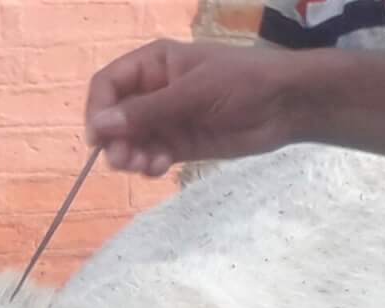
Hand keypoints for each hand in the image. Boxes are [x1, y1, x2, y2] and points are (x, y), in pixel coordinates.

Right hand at [86, 41, 307, 176]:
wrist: (286, 104)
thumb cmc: (241, 82)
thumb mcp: (192, 92)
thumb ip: (147, 111)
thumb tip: (100, 126)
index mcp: (153, 64)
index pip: (109, 85)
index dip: (98, 110)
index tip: (98, 138)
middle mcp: (154, 91)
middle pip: (115, 117)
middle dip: (114, 139)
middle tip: (124, 160)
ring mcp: (167, 119)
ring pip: (131, 141)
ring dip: (131, 156)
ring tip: (145, 165)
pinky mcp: (181, 144)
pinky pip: (152, 156)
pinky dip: (150, 164)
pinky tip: (160, 167)